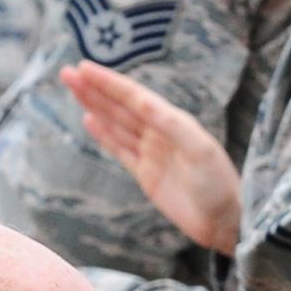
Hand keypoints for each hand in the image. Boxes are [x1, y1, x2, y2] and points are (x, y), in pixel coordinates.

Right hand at [62, 62, 242, 255]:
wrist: (223, 222)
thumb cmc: (218, 184)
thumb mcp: (199, 150)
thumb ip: (171, 124)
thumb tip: (142, 101)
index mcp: (173, 122)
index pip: (134, 97)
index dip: (108, 82)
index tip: (84, 67)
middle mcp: (160, 133)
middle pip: (120, 106)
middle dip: (94, 89)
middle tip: (67, 72)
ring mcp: (152, 153)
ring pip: (117, 124)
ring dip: (95, 106)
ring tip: (73, 88)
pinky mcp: (146, 174)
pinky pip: (120, 149)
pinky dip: (104, 134)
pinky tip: (90, 120)